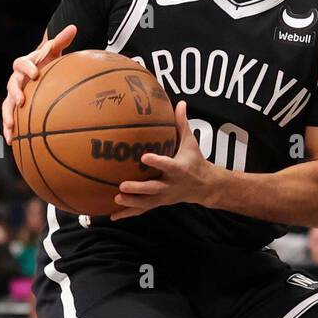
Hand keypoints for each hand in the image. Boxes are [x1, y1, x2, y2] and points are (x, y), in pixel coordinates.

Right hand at [1, 24, 76, 144]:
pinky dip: (10, 129)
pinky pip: (10, 118)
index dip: (27, 67)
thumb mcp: (54, 51)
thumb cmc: (48, 61)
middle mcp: (15, 80)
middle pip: (11, 86)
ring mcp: (13, 95)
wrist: (40, 71)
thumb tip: (73, 26)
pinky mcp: (15, 108)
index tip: (36, 72)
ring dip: (7, 116)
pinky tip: (13, 142)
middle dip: (14, 94)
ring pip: (7, 105)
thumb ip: (61, 40)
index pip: (21, 64)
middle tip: (21, 101)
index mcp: (24, 65)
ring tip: (11, 127)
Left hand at [111, 102, 217, 220]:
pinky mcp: (159, 203)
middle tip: (122, 185)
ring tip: (116, 198)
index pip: (167, 165)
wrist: (204, 186)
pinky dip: (128, 214)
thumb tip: (180, 102)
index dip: (157, 162)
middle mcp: (171, 184)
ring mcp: (164, 196)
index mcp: (179, 168)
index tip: (144, 156)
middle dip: (138, 188)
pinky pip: (142, 210)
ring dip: (131, 202)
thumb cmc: (194, 161)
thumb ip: (182, 124)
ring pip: (147, 202)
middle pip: (154, 188)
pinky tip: (112, 215)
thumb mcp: (191, 143)